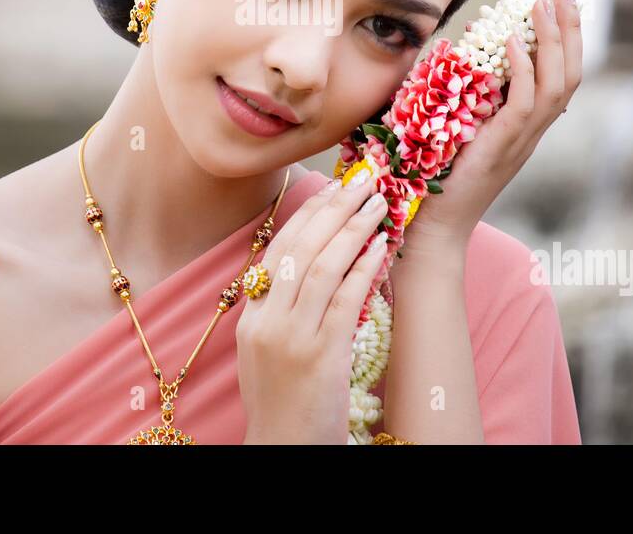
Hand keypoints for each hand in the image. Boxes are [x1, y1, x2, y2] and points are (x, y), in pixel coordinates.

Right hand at [236, 166, 392, 443]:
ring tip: (378, 203)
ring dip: (354, 229)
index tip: (331, 190)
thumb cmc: (283, 405)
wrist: (282, 452)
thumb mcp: (267, 353)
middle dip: (332, 209)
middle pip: (300, 249)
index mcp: (250, 318)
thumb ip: (282, 312)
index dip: (307, 216)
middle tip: (360, 181)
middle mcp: (266, 321)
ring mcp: (291, 338)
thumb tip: (313, 270)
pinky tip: (381, 248)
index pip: (278, 252)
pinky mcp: (320, 356)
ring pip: (323, 267)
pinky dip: (364, 268)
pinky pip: (345, 300)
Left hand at [409, 0, 583, 246]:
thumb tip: (461, 50)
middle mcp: (532, 132)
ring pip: (555, 85)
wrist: (433, 228)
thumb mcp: (458, 126)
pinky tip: (512, 43)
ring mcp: (521, 142)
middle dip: (569, 27)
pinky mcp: (501, 148)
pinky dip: (521, 70)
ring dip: (551, 40)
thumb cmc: (437, 178)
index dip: (565, 37)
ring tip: (543, 3)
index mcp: (526, 126)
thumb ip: (468, 95)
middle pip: (569, 73)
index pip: (561, 74)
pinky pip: (523, 105)